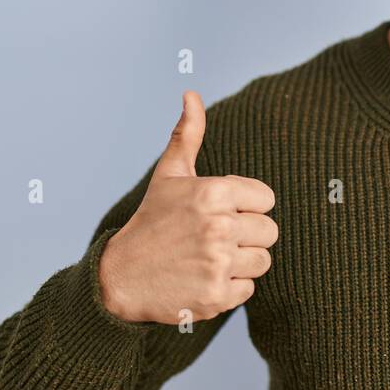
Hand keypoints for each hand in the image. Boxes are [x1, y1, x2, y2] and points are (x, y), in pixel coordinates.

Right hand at [98, 90, 277, 323]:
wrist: (119, 278)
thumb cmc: (152, 221)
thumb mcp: (169, 175)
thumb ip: (187, 135)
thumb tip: (191, 93)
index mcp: (213, 192)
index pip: (266, 199)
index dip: (246, 207)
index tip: (220, 213)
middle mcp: (218, 226)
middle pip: (269, 231)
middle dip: (246, 236)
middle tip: (214, 239)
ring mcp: (218, 263)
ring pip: (262, 261)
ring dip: (240, 263)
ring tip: (208, 259)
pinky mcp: (217, 296)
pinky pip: (249, 290)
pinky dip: (230, 289)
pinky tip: (203, 280)